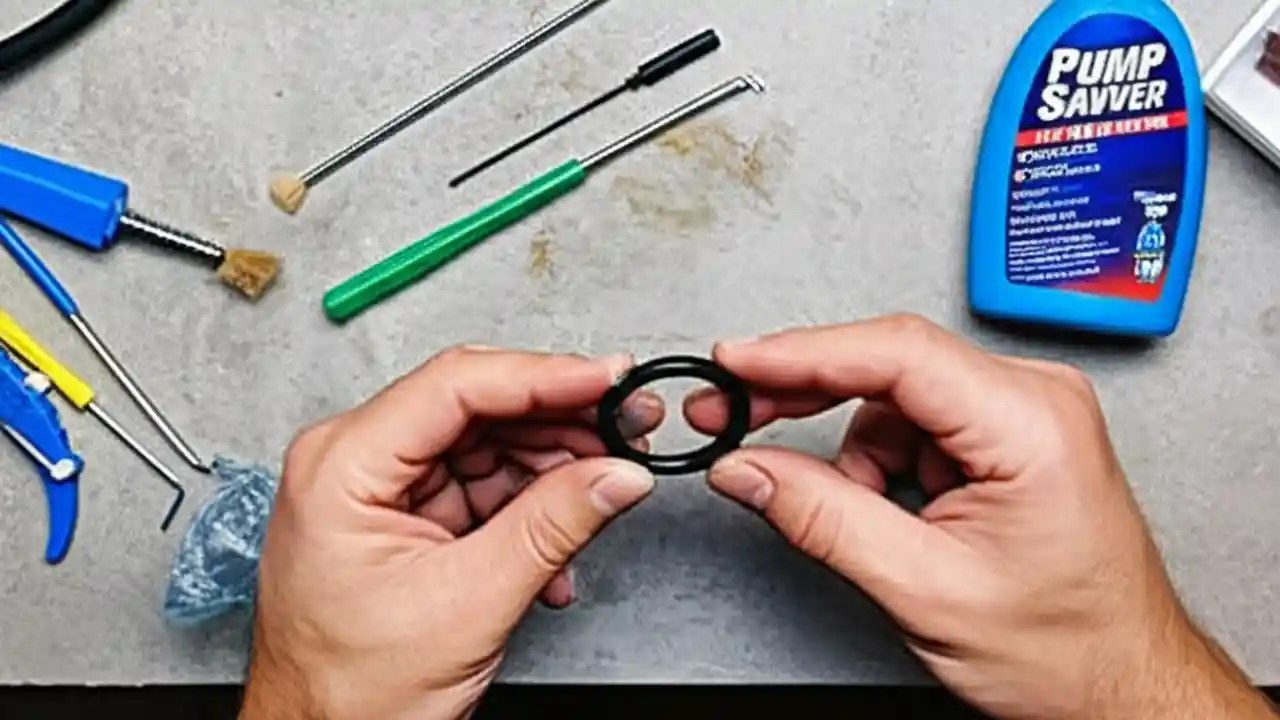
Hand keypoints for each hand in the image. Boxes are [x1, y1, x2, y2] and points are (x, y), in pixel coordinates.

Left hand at [240, 347, 660, 719]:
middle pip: (476, 407)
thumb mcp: (468, 606)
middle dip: (560, 419)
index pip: (456, 386)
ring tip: (606, 483)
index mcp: (342, 466)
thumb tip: (616, 472)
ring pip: (488, 444)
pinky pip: (482, 485)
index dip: (544, 375)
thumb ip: (552, 527)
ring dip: (553, 466)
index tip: (609, 378)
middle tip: (629, 424)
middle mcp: (353, 462)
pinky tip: (564, 536)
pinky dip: (531, 507)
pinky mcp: (405, 515)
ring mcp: (380, 488)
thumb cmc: (347, 695)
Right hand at [686, 315, 1275, 719]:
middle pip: (889, 362)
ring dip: (851, 449)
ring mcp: (1022, 413)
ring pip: (894, 397)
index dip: (802, 353)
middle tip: (731, 413)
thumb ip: (823, 519)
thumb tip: (747, 467)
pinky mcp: (1007, 434)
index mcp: (1030, 423)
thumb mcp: (925, 590)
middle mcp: (1033, 399)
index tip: (735, 363)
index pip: (896, 353)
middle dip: (803, 390)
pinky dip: (881, 462)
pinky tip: (888, 511)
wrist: (1123, 683)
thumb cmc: (1067, 648)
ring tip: (854, 514)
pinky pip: (915, 423)